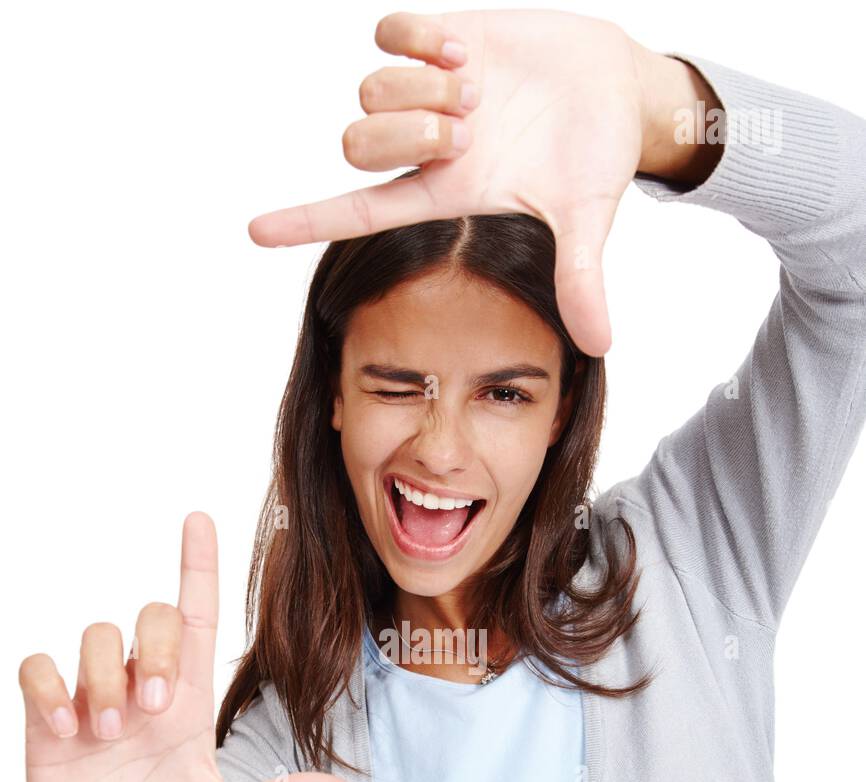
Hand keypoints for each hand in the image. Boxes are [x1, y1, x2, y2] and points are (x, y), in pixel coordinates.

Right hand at [18, 513, 354, 781]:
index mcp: (189, 701)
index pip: (197, 616)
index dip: (198, 568)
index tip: (200, 520)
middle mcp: (143, 687)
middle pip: (151, 617)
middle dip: (155, 651)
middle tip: (153, 711)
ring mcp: (94, 700)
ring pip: (97, 636)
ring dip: (105, 679)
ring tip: (111, 734)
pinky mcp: (48, 719)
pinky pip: (39, 669)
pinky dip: (51, 690)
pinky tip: (65, 730)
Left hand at [248, 10, 655, 355]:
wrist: (616, 88)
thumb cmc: (596, 159)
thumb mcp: (586, 220)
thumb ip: (581, 279)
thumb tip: (600, 345)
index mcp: (445, 196)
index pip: (358, 214)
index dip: (306, 221)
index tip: (254, 231)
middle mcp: (424, 147)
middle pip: (355, 145)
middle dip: (404, 135)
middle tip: (465, 130)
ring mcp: (427, 92)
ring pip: (369, 91)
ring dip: (421, 89)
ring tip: (475, 90)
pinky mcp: (441, 39)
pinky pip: (391, 32)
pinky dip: (423, 39)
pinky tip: (467, 51)